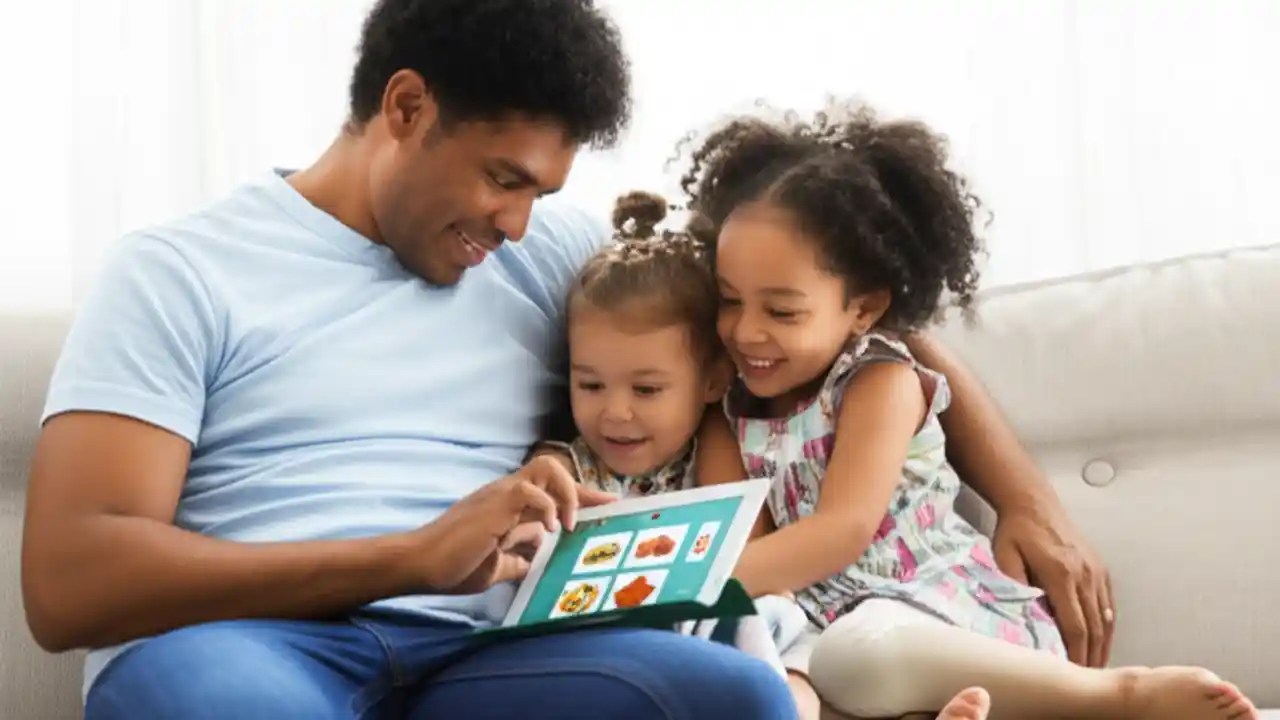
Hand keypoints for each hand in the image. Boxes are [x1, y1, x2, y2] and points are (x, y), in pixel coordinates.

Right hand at [414, 455, 615, 594]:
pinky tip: (549, 531)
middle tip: (598, 513)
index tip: (609, 505)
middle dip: (581, 489)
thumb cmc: (453, 565)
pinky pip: (530, 490)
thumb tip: (538, 562)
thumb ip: (517, 559)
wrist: (420, 564)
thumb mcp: (495, 566)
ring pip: (545, 467)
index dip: (581, 496)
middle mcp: (506, 492)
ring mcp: (499, 494)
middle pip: (552, 468)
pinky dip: (546, 507)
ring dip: (566, 493)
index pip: (550, 489)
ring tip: (568, 524)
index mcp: (507, 505)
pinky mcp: (494, 504)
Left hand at [992, 507, 1114, 667]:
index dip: (1077, 653)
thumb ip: (1014, 587)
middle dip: (1092, 656)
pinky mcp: (1101, 568)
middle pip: (1095, 626)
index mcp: (1060, 574)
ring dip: (1103, 644)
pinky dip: (1108, 625)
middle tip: (1087, 680)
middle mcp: (1084, 574)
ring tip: (1096, 667)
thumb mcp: (1004, 557)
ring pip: (1107, 617)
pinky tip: (1103, 640)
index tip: (1074, 674)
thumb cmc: (1015, 532)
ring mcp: (1096, 571)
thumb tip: (1023, 619)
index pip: (1075, 625)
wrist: (1033, 503)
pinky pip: (1109, 603)